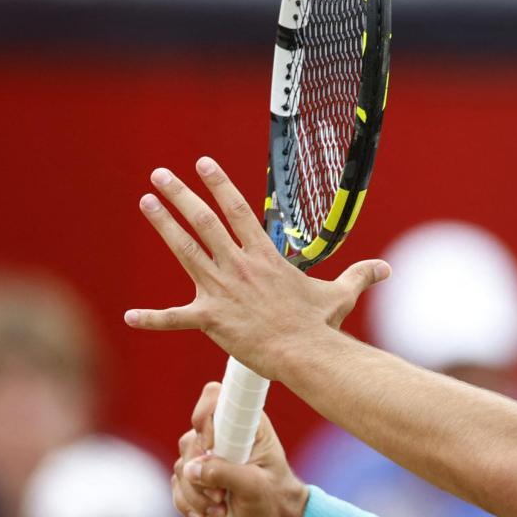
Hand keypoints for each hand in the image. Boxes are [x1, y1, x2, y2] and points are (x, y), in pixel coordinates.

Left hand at [123, 156, 388, 376]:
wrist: (305, 352)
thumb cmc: (320, 325)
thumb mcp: (341, 294)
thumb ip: (360, 276)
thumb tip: (386, 270)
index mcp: (265, 256)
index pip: (238, 210)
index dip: (220, 184)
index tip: (202, 164)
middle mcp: (239, 265)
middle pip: (205, 221)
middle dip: (181, 194)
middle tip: (160, 175)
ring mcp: (221, 289)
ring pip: (186, 250)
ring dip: (164, 225)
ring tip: (147, 202)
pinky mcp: (209, 318)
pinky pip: (175, 318)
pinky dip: (152, 318)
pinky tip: (129, 316)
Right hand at [173, 381, 311, 516]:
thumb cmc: (274, 495)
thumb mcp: (255, 485)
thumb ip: (225, 473)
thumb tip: (191, 469)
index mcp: (246, 424)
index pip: (215, 396)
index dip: (205, 416)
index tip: (210, 446)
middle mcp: (224, 434)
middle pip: (191, 440)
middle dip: (200, 474)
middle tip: (220, 495)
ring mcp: (209, 454)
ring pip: (183, 466)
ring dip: (195, 494)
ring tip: (220, 508)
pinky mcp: (199, 474)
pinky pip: (178, 484)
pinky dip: (187, 503)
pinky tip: (205, 516)